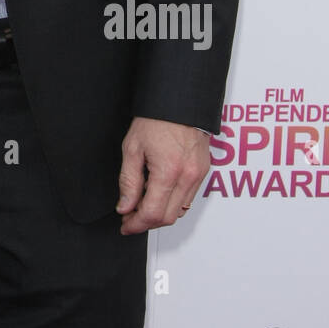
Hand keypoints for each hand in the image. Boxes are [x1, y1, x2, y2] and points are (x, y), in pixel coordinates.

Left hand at [116, 117, 209, 233]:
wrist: (179, 102)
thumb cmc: (156, 120)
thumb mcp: (132, 148)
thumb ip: (128, 181)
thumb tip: (125, 206)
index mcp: (168, 172)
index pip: (152, 214)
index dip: (136, 224)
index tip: (125, 225)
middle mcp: (187, 177)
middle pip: (167, 218)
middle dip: (146, 223)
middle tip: (129, 217)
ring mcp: (198, 175)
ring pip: (179, 211)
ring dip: (160, 214)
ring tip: (142, 206)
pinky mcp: (204, 171)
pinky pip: (188, 198)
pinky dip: (172, 203)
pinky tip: (158, 194)